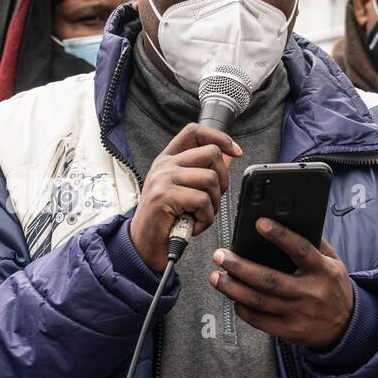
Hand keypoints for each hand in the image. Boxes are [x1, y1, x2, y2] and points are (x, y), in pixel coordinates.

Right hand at [129, 123, 241, 272]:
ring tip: (200, 215)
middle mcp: (164, 165)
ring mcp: (163, 179)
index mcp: (168, 160)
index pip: (194, 132)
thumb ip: (202, 171)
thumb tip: (229, 156)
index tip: (235, 151)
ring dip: (214, 204)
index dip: (219, 137)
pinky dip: (205, 218)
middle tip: (212, 199)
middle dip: (223, 179)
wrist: (143, 244)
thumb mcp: (183, 190)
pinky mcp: (165, 196)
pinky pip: (202, 201)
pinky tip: (194, 225)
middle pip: (211, 153)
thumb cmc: (165, 219)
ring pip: (210, 178)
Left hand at [209, 218, 354, 348]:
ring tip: (216, 277)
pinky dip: (242, 308)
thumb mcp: (333, 263)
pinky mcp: (289, 331)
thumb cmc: (333, 287)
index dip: (280, 235)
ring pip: (259, 301)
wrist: (347, 327)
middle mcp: (311, 293)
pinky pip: (259, 320)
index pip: (300, 249)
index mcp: (323, 271)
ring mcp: (299, 314)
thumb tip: (287, 222)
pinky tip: (232, 297)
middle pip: (269, 280)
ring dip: (232, 288)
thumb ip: (314, 244)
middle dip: (239, 267)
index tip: (259, 223)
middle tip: (220, 255)